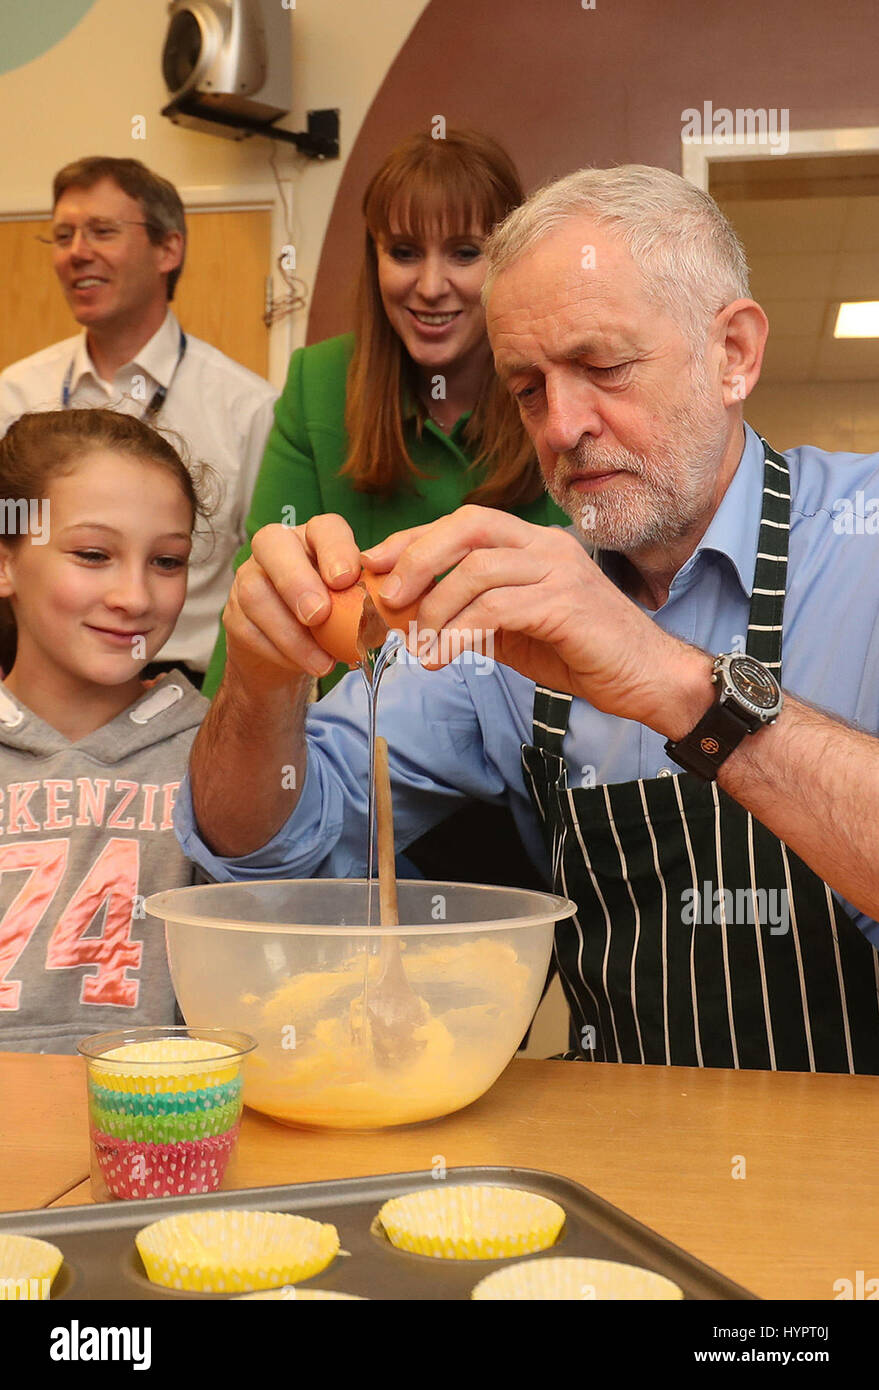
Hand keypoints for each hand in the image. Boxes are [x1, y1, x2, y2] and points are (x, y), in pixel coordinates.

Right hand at [222, 516, 362, 688]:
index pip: (324, 527)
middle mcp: (276, 550)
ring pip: (256, 593)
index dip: (335, 548)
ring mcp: (249, 579)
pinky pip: (250, 630)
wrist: (293, 656)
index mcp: (313, 539)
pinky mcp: (235, 616)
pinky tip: (307, 665)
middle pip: (271, 543)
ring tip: (323, 662)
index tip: (347, 580)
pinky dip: (282, 653)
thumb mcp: (354, 605)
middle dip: (296, 580)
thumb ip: (365, 599)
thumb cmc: (333, 620)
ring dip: (292, 632)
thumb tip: (391, 611)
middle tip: (319, 615)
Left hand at [362, 506, 711, 734]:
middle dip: (418, 557)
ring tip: (420, 645)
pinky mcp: (566, 604)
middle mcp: (547, 545)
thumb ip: (473, 615)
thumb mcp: (516, 630)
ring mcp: (560, 571)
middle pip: (468, 525)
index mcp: (534, 543)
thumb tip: (413, 618)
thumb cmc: (582, 653)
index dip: (414, 540)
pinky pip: (496, 608)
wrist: (646, 678)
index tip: (375, 565)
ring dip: (435, 608)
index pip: (465, 523)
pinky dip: (458, 632)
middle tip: (388, 597)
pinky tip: (443, 657)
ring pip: (477, 569)